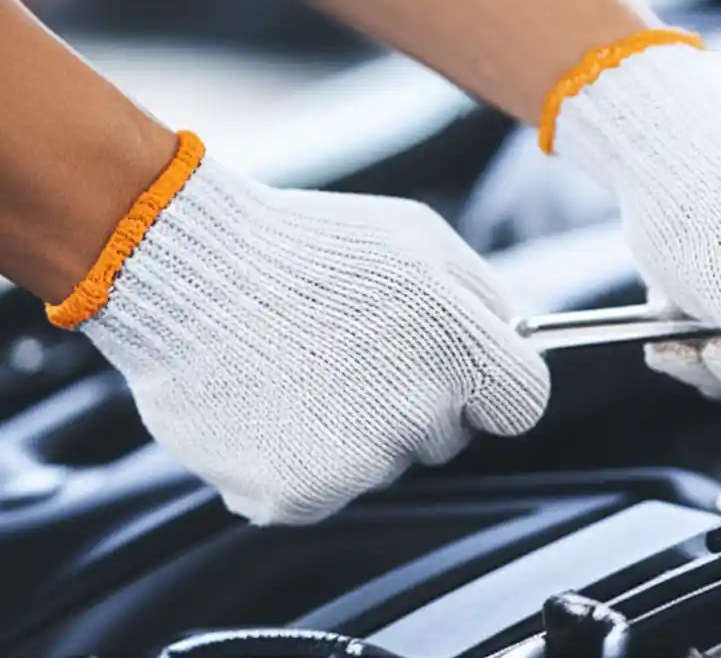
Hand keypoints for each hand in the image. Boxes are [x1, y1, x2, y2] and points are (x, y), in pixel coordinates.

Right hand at [57, 139, 548, 523]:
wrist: (185, 270)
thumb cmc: (307, 246)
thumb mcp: (419, 238)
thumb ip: (484, 297)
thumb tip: (518, 339)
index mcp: (461, 351)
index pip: (521, 404)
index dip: (491, 386)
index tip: (461, 372)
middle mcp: (419, 415)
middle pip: (447, 437)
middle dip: (416, 401)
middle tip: (353, 351)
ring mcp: (359, 463)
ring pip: (382, 464)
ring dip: (353, 429)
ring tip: (299, 367)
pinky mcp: (298, 496)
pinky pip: (323, 491)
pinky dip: (299, 460)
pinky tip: (271, 403)